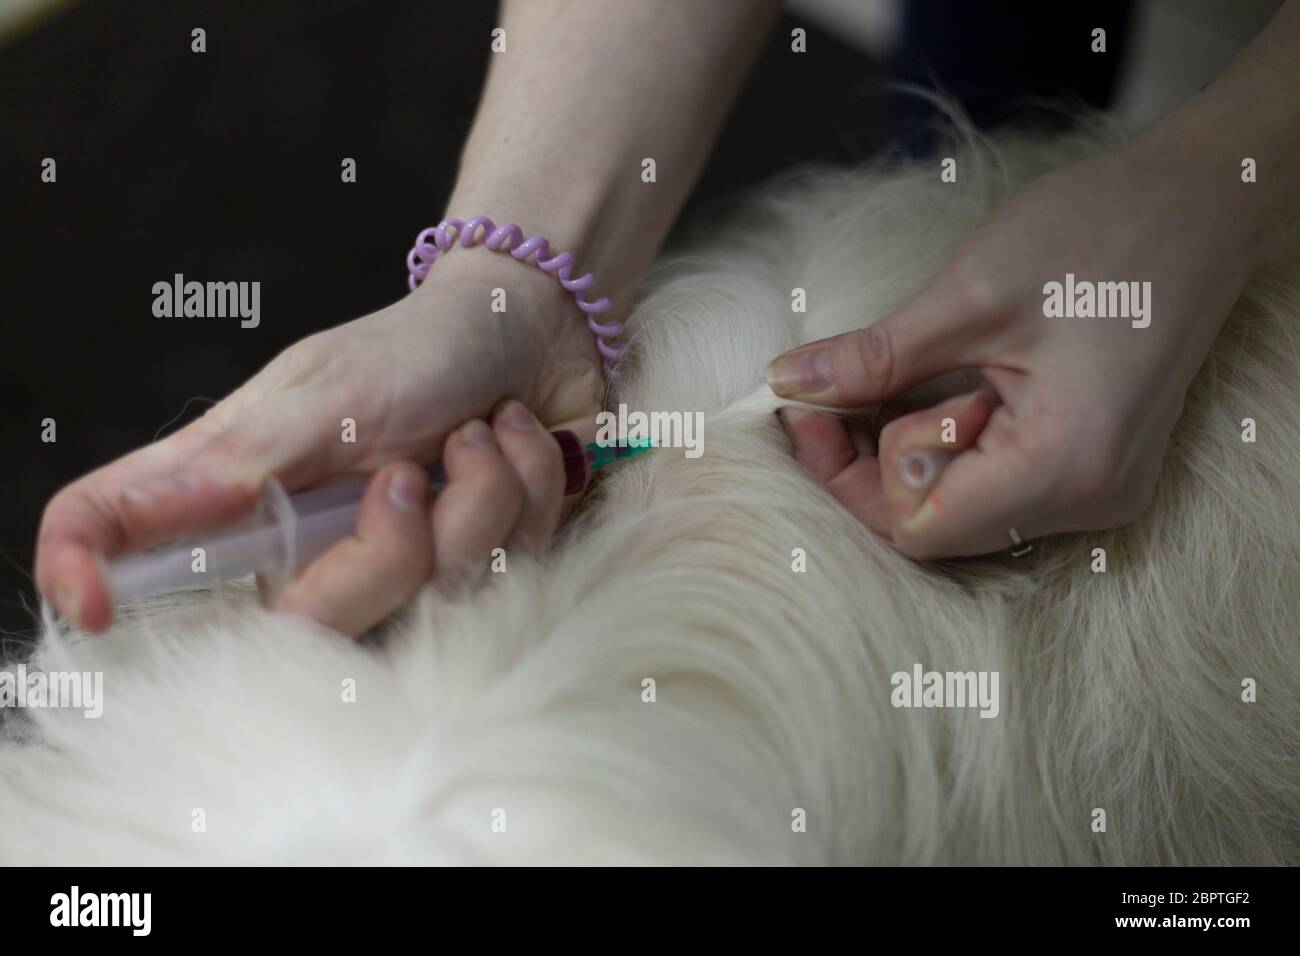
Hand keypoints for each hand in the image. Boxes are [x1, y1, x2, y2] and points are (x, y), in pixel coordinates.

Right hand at [36, 251, 602, 634]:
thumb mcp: (326, 394)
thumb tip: (121, 525)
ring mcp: (390, 570)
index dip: (82, 575)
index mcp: (238, 486)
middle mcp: (302, 544)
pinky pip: (508, 575)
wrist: (534, 328)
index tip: (96, 609)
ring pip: (432, 603)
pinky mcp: (473, 575)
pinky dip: (528, 494)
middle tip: (413, 467)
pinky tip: (519, 444)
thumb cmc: (421, 349)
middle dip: (396, 545)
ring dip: (481, 499)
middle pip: (311, 626)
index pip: (118, 533)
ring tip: (481, 434)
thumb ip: (236, 465)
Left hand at [768, 137, 1258, 558]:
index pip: (919, 528)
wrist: (1202, 202)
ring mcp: (1096, 488)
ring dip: (908, 447)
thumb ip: (874, 358)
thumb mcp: (969, 294)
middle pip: (935, 524)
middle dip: (872, 458)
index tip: (810, 409)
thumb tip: (785, 386)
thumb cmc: (1101, 233)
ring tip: (903, 371)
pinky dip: (947, 441)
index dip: (848, 477)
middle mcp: (1089, 499)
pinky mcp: (1091, 466)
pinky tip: (934, 385)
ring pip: (961, 505)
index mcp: (1065, 466)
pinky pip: (993, 482)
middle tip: (841, 385)